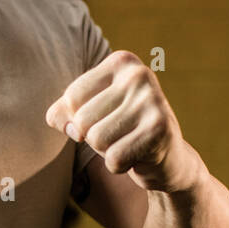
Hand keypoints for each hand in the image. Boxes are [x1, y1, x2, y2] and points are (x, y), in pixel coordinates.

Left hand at [45, 50, 197, 192]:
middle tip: (121, 134)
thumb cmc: (121, 131)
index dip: (79, 119)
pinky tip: (138, 156)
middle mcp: (139, 74)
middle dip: (94, 137)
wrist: (168, 159)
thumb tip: (60, 122)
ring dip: (107, 151)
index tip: (106, 119)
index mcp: (121, 61)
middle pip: (82, 120)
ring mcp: (152, 100)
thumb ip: (63, 112)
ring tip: (129, 143)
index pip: (71, 98)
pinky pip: (114, 159)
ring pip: (96, 140)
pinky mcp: (159, 129)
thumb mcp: (89, 114)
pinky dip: (120, 166)